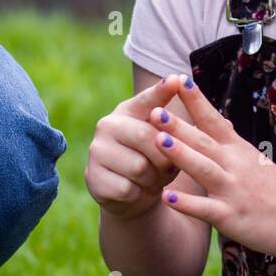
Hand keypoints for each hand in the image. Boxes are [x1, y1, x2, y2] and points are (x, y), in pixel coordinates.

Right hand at [86, 74, 185, 219]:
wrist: (132, 194)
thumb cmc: (154, 160)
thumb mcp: (165, 141)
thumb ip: (172, 123)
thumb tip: (182, 87)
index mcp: (128, 110)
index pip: (147, 99)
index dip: (162, 91)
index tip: (176, 80)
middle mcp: (108, 125)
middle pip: (147, 137)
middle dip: (165, 157)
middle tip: (168, 167)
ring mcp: (97, 151)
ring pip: (139, 167)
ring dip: (152, 178)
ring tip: (151, 178)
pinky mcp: (93, 178)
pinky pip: (127, 189)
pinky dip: (139, 194)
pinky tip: (137, 191)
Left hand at [148, 77, 275, 257]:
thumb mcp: (255, 162)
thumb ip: (231, 147)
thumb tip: (217, 124)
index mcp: (239, 150)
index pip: (214, 120)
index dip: (196, 101)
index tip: (179, 79)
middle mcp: (235, 166)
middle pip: (202, 141)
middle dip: (177, 125)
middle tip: (154, 109)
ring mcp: (232, 190)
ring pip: (202, 168)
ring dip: (179, 154)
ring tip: (156, 140)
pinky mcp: (231, 217)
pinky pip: (205, 209)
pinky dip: (186, 204)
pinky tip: (166, 198)